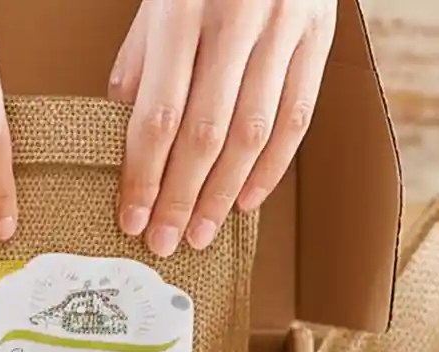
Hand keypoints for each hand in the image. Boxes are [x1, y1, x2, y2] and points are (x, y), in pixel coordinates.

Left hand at [112, 0, 337, 255]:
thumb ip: (140, 61)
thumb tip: (121, 131)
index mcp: (181, 12)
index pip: (159, 114)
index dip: (144, 175)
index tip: (131, 216)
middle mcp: (235, 23)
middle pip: (205, 134)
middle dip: (182, 198)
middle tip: (164, 241)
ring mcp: (283, 30)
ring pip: (254, 133)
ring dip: (226, 193)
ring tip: (203, 232)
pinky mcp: (317, 36)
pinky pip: (297, 115)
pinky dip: (272, 166)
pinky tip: (248, 199)